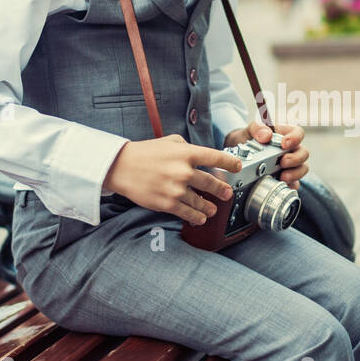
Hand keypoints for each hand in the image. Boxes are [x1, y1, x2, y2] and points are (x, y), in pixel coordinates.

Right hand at [104, 133, 242, 225]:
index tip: (237, 167)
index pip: (216, 157)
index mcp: (187, 153)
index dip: (230, 163)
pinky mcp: (168, 203)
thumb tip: (201, 155)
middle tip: (227, 194)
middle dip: (223, 190)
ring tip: (213, 210)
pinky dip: (197, 217)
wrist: (121, 167)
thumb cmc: (145, 153)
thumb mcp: (169, 142)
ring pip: (202, 202)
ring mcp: (177, 189)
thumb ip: (188, 147)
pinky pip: (188, 213)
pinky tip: (200, 218)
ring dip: (210, 208)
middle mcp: (184, 171)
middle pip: (212, 184)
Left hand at [224, 119, 309, 190]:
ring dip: (295, 174)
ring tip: (283, 177)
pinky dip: (291, 186)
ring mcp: (291, 165)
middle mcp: (292, 149)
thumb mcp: (251, 129)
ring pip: (302, 169)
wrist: (242, 153)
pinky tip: (284, 186)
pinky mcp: (287, 178)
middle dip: (295, 159)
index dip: (295, 138)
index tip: (285, 144)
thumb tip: (266, 136)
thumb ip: (258, 128)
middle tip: (283, 162)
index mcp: (286, 134)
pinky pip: (295, 183)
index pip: (298, 133)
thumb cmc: (252, 139)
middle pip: (304, 153)